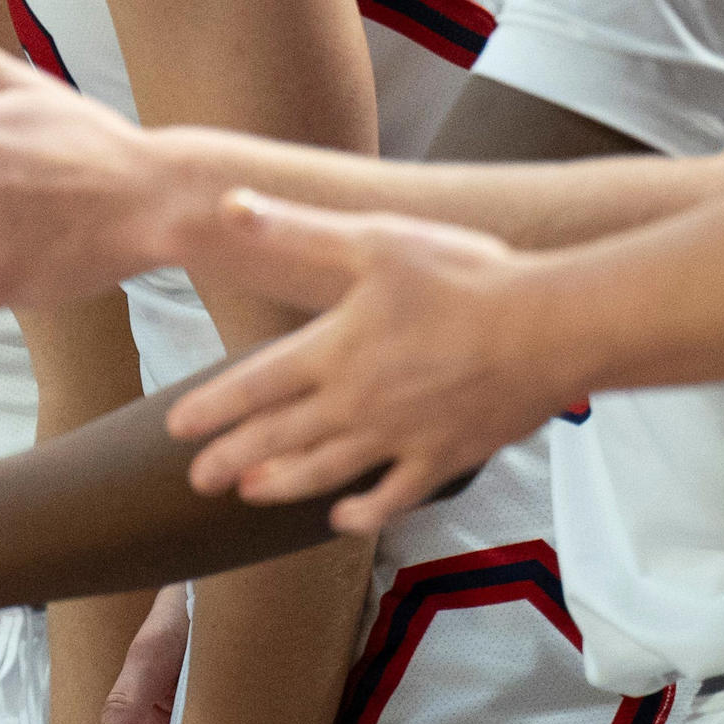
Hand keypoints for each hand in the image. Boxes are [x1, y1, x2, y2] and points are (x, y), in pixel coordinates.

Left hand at [164, 196, 569, 532]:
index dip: (212, 408)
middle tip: (197, 478)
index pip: (253, 386)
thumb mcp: (373, 240)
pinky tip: (342, 518)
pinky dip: (363, 511)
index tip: (176, 428)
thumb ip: (297, 230)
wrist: (546, 328)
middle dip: (233, 459)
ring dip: (282, 484)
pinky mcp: (443, 458)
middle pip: (279, 438)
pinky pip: (393, 496)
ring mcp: (399, 438)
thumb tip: (230, 205)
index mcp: (333, 350)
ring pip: (325, 471)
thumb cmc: (463, 276)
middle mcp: (356, 403)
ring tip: (250, 495)